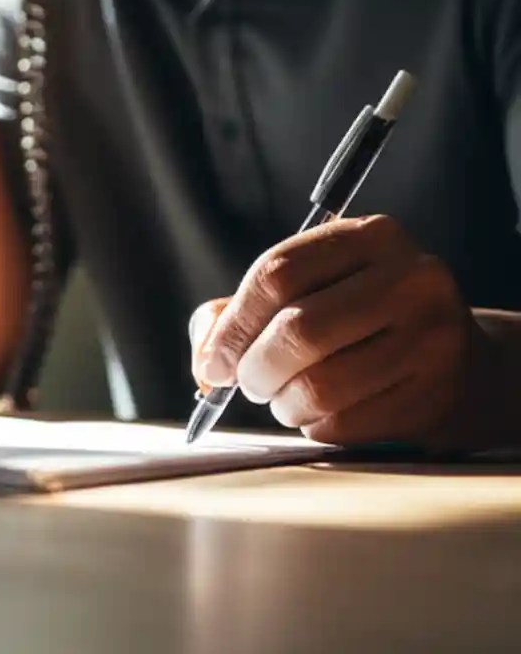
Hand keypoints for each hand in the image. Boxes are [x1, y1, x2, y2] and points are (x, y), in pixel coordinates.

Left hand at [188, 215, 482, 445]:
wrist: (458, 365)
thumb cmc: (359, 324)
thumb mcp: (309, 291)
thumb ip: (239, 312)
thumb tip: (206, 360)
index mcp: (369, 237)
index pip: (276, 273)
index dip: (232, 326)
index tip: (214, 361)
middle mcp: (409, 279)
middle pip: (297, 330)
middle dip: (254, 369)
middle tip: (250, 384)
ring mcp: (430, 337)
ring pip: (318, 385)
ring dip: (284, 404)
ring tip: (288, 399)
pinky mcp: (435, 393)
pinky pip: (344, 423)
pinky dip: (317, 426)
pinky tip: (329, 412)